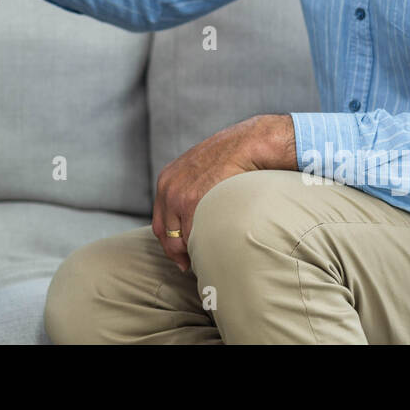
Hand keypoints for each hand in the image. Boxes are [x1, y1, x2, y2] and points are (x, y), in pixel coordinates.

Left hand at [152, 114, 295, 272]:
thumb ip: (191, 188)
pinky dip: (203, 249)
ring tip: (206, 261)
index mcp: (167, 181)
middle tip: (191, 266)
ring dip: (192, 253)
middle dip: (177, 254)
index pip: (160, 224)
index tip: (181, 257)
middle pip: (165, 236)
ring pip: (179, 240)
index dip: (170, 244)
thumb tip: (194, 214)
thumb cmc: (233, 157)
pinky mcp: (194, 203)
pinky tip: (215, 252)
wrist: (250, 144)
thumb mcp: (200, 168)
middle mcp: (168, 189)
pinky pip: (194, 237)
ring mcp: (179, 197)